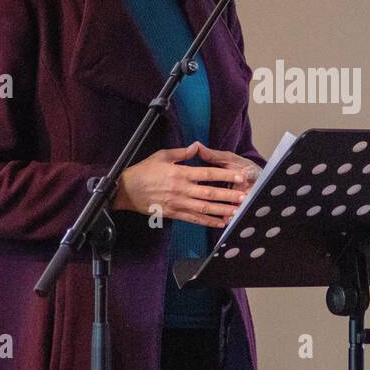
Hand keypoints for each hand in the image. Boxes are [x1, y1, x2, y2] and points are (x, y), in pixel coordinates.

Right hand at [113, 142, 250, 228]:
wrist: (125, 190)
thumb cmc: (143, 171)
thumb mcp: (161, 155)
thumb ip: (182, 152)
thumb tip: (197, 146)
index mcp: (180, 173)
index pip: (207, 173)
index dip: (224, 175)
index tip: (238, 176)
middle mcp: (181, 189)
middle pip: (209, 193)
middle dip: (228, 195)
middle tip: (243, 196)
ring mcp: (178, 203)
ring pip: (204, 208)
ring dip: (222, 211)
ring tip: (236, 212)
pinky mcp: (174, 214)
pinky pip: (194, 219)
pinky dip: (208, 222)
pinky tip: (220, 223)